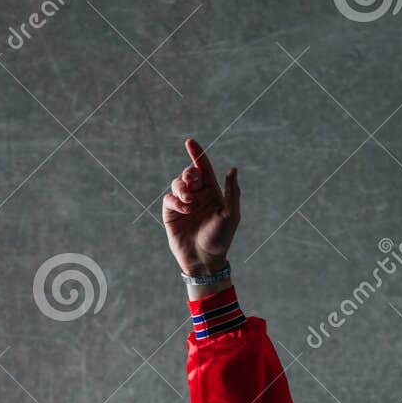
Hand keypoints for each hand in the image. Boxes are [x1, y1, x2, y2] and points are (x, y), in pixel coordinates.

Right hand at [162, 136, 239, 277]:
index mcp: (211, 192)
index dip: (196, 154)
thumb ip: (232, 191)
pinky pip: (169, 199)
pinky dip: (176, 201)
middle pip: (188, 173)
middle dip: (189, 174)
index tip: (190, 142)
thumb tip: (232, 169)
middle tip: (192, 184)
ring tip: (189, 202)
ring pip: (177, 184)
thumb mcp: (231, 214)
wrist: (204, 260)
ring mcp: (183, 204)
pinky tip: (184, 210)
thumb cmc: (220, 239)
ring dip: (182, 188)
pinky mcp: (171, 214)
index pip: (203, 168)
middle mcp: (196, 196)